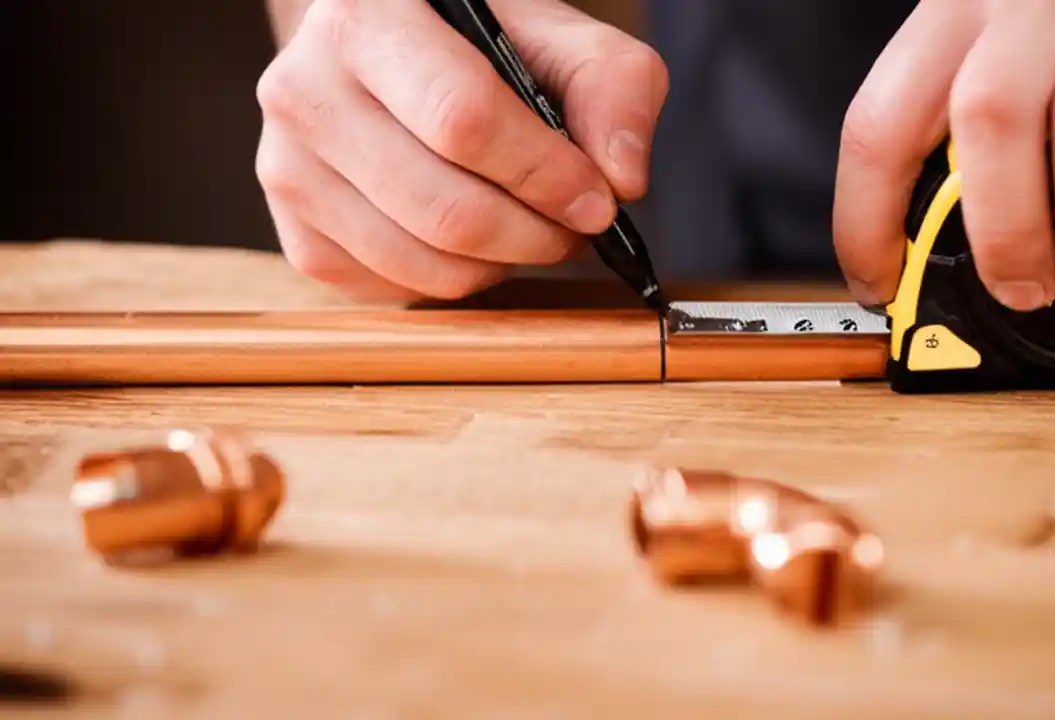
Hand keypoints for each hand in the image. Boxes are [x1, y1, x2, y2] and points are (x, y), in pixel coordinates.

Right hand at [255, 0, 668, 301]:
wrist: (390, 60)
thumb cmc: (479, 48)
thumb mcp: (559, 39)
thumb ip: (612, 88)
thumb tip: (621, 178)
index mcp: (367, 18)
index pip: (463, 119)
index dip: (544, 174)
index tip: (596, 200)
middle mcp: (304, 91)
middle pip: (444, 210)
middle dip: (535, 235)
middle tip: (574, 227)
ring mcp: (287, 170)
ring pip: (423, 264)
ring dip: (503, 264)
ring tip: (531, 230)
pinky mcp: (297, 237)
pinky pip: (397, 291)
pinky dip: (457, 280)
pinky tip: (474, 241)